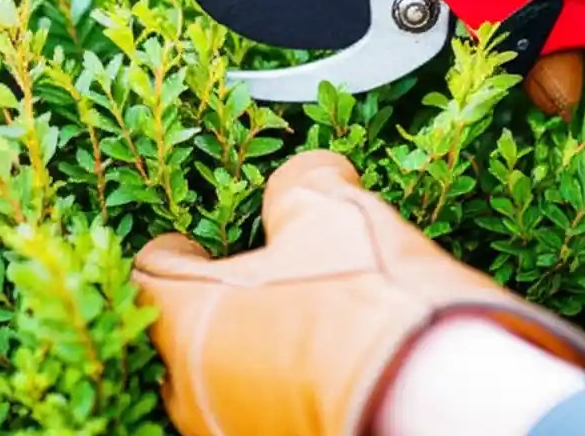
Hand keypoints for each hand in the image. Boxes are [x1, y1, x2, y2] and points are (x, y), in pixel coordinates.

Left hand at [131, 150, 584, 435]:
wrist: (434, 398)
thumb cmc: (367, 297)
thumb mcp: (333, 212)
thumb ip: (301, 186)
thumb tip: (309, 173)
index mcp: (187, 316)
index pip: (150, 274)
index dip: (174, 251)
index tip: (188, 244)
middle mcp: (192, 387)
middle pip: (175, 339)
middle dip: (206, 310)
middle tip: (249, 285)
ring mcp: (229, 431)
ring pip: (215, 386)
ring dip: (241, 356)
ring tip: (294, 330)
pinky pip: (253, 416)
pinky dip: (274, 394)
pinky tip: (320, 375)